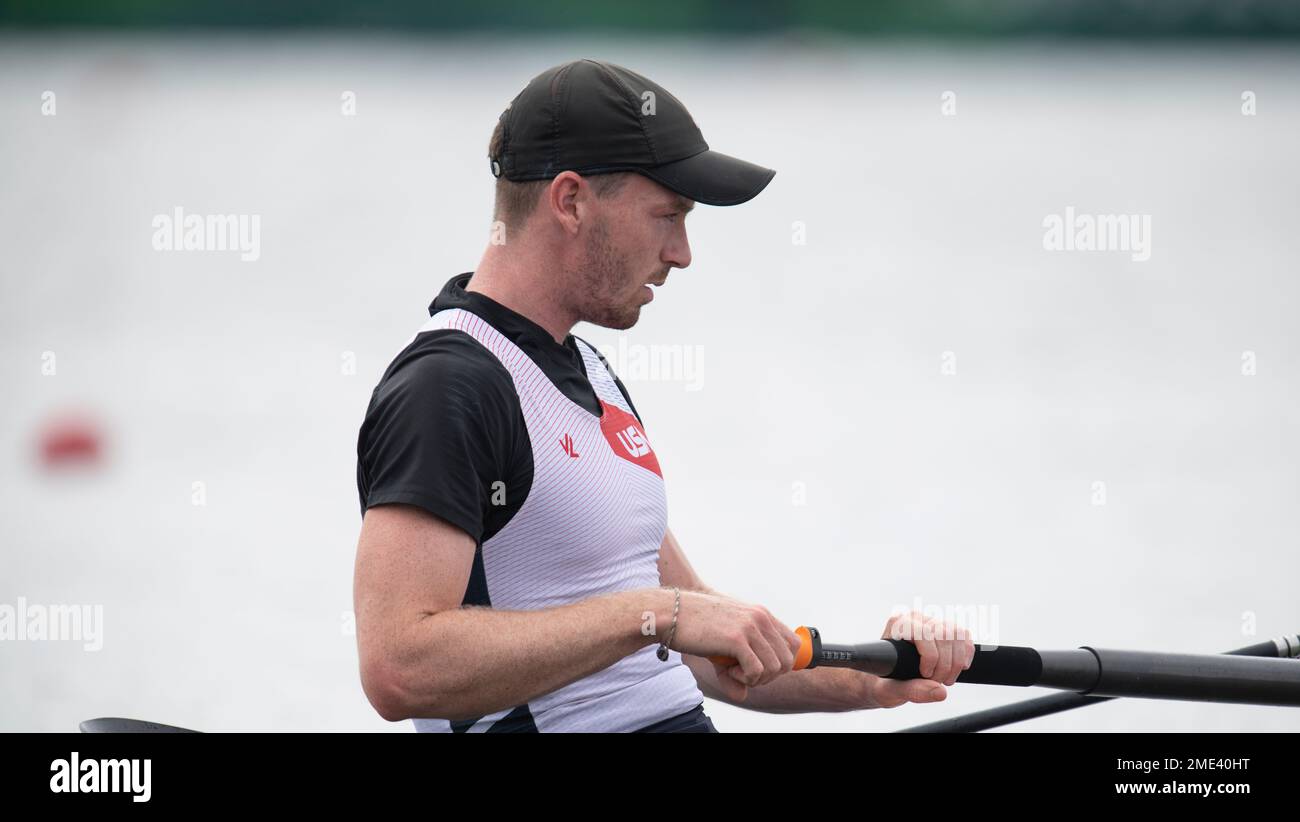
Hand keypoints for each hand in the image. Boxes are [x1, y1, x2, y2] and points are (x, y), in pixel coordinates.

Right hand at [669, 590, 800, 701]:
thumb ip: (736, 667)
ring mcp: (750, 627)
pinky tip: (728, 670)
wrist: (670, 612)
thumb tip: (742, 696)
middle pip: (787, 660)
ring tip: (734, 671)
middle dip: (769, 676)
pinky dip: (745, 679)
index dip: (781, 664)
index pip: (793, 643)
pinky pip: (757, 671)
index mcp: (761, 614)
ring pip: (775, 668)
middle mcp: (760, 617)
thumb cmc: (694, 625)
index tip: (760, 669)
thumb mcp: (723, 642)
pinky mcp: (736, 639)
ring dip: (756, 678)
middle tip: (745, 674)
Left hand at [868, 611, 974, 707]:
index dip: (931, 657)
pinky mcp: (945, 628)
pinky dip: (965, 654)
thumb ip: (913, 691)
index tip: (926, 675)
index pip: (924, 633)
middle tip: (936, 682)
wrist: (888, 680)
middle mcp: (916, 618)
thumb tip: (940, 692)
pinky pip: (964, 635)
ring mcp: (932, 621)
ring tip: (945, 679)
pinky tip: (958, 668)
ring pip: (957, 634)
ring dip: (956, 662)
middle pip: (944, 634)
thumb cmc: (885, 682)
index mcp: (899, 625)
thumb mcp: (892, 690)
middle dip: (945, 664)